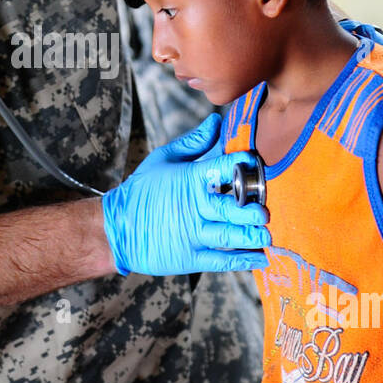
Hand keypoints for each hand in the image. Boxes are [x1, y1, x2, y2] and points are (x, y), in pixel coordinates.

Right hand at [102, 112, 271, 275]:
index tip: (256, 162)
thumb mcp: (164, 160)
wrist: (116, 228)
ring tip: (266, 237)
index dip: (240, 164)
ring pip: (227, 235)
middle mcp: (194, 207)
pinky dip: (240, 261)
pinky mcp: (190, 257)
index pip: (221, 168)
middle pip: (229, 207)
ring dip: (249, 236)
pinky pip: (220, 260)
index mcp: (190, 179)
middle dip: (249, 209)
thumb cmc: (142, 190)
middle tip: (265, 210)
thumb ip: (194, 143)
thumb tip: (217, 122)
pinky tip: (258, 259)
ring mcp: (193, 234)